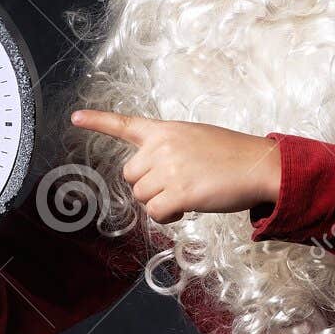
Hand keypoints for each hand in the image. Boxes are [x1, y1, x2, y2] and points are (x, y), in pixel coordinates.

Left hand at [70, 110, 280, 223]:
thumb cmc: (233, 155)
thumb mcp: (195, 138)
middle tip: (178, 185)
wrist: (259, 165)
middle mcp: (162, 147)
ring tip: (189, 193)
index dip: (98, 121)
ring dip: (162, 202)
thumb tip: (155, 178)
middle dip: (150, 186)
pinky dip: (169, 216)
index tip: (75, 118)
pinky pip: (156, 213)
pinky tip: (189, 206)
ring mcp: (169, 169)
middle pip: (131, 176)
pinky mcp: (179, 191)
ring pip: (142, 197)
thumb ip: (169, 150)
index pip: (125, 124)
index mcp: (166, 131)